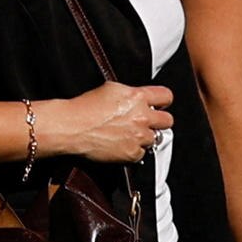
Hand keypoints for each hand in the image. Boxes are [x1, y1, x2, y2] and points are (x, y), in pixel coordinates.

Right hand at [29, 80, 170, 160]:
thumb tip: (139, 97)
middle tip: (148, 121)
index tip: (160, 104)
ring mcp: (138, 136)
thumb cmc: (85, 107)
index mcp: (137, 97)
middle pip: (167, 120)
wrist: (73, 127)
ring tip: (130, 134)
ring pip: (155, 138)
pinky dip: (134, 150)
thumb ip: (130, 93)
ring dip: (145, 137)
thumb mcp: (110, 89)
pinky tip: (121, 144)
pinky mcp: (132, 153)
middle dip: (159, 121)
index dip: (163, 100)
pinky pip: (142, 153)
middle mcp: (142, 117)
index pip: (166, 96)